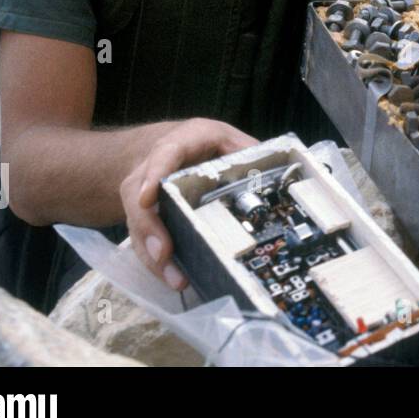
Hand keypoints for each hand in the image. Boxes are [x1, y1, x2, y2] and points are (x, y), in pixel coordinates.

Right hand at [121, 119, 257, 290]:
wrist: (167, 147)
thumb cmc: (203, 144)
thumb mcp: (228, 138)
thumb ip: (248, 153)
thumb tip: (279, 177)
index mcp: (180, 142)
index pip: (166, 152)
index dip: (156, 172)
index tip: (147, 197)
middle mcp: (153, 168)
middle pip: (142, 197)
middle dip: (150, 227)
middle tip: (163, 253)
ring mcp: (143, 195)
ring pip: (139, 223)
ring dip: (153, 254)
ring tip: (176, 278)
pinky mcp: (145, 217)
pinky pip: (144, 239)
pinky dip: (157, 261)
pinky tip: (174, 278)